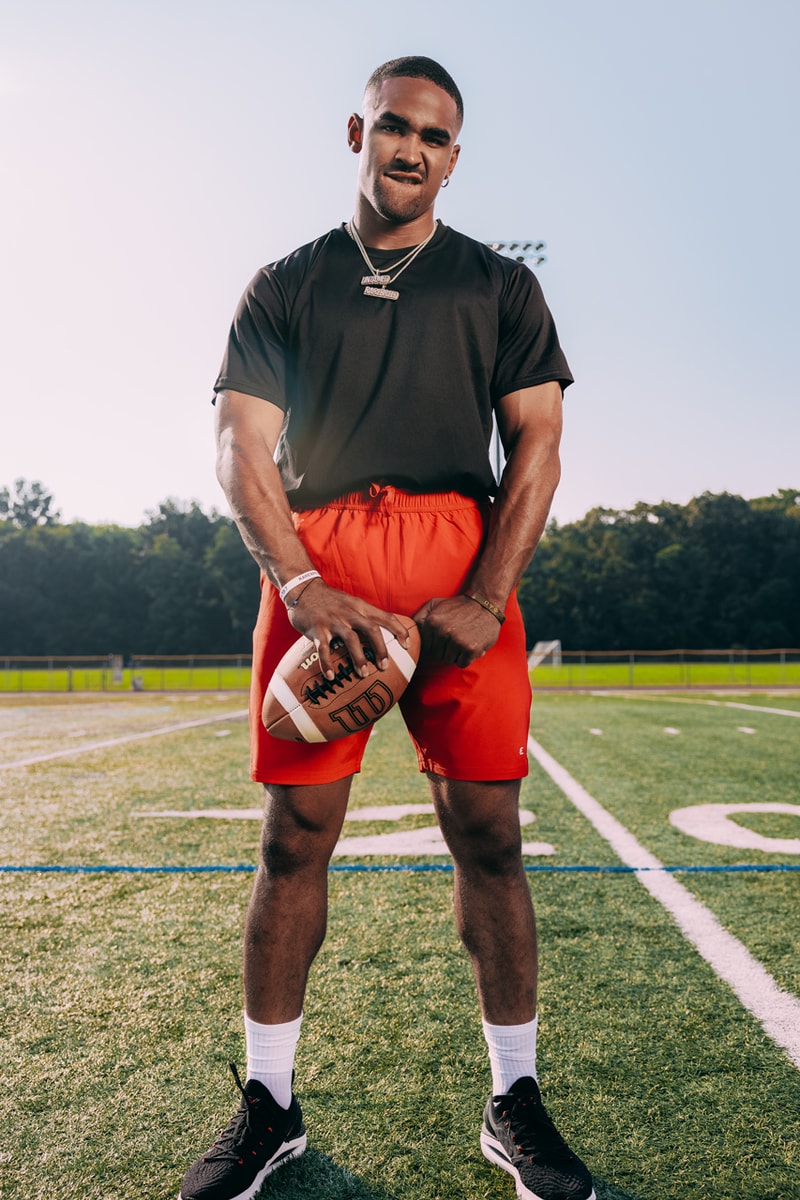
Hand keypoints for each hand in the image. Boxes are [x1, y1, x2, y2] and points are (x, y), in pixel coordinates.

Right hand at [288, 580, 412, 679]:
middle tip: (384, 666)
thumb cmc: (330, 601)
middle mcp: (349, 613)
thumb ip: (364, 616)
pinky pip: (323, 648)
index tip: (408, 645)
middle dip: (380, 649)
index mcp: (360, 607)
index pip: (386, 616)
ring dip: (359, 657)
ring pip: (351, 639)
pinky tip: (331, 676)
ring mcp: (333, 620)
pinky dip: (327, 663)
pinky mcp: (317, 628)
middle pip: (371, 629)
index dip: (399, 630)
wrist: (303, 588)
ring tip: (363, 674)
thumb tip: (380, 636)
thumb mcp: (351, 603)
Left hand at [413, 594, 501, 667]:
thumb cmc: (458, 606)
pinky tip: (470, 646)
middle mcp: (443, 632)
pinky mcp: (471, 649)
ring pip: (449, 660)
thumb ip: (419, 616)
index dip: (436, 643)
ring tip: (463, 641)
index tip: (445, 637)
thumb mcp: (435, 604)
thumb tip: (407, 630)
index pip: (426, 646)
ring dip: (456, 654)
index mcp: (432, 622)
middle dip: (445, 649)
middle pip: (437, 654)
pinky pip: (461, 664)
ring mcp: (457, 641)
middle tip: (456, 638)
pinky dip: (466, 658)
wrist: (486, 604)